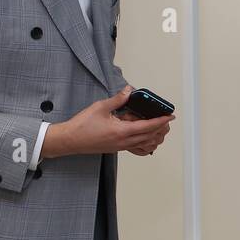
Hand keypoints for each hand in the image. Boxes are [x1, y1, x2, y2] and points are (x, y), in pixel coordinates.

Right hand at [43, 85, 174, 157]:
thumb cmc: (82, 126)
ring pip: (144, 144)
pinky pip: (135, 148)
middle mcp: (123, 142)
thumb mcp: (100, 107)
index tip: (169, 116)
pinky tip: (145, 139)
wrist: (69, 140)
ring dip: (154, 136)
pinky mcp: (116, 148)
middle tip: (167, 120)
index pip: (148, 126)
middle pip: (150, 136)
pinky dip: (144, 144)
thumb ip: (118, 99)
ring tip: (159, 128)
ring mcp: (120, 147)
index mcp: (122, 131)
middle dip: (161, 128)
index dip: (161, 121)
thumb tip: (128, 90)